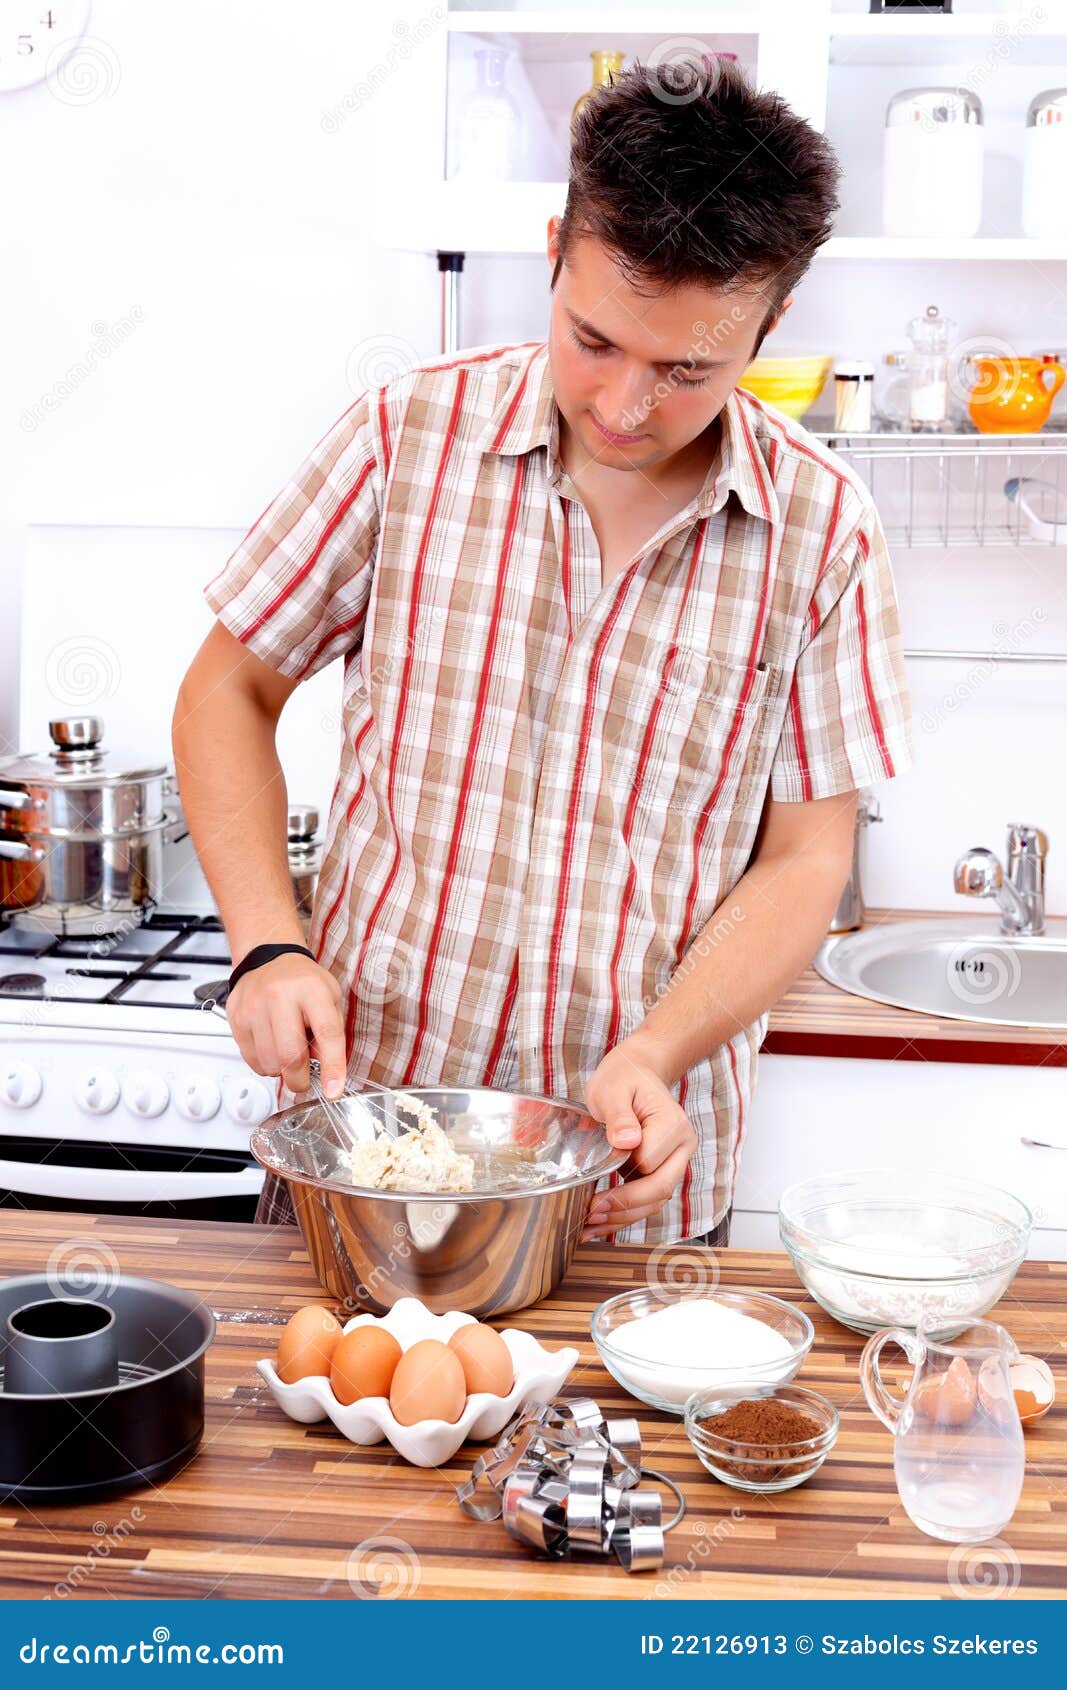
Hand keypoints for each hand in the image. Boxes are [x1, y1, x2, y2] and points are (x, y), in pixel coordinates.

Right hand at [226, 953, 346, 1097]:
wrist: (268, 958)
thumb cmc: (303, 981)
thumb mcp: (330, 998)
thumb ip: (331, 1033)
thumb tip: (326, 1070)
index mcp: (312, 990)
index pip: (327, 1033)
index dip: (332, 1067)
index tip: (334, 1091)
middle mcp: (280, 996)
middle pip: (290, 1056)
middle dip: (300, 1080)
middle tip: (305, 1081)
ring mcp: (254, 1007)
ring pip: (269, 1063)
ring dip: (281, 1070)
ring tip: (286, 1049)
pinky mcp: (237, 1019)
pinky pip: (251, 1060)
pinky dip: (265, 1064)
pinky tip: (271, 1046)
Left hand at [580, 1038, 696, 1240]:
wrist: (636, 1073)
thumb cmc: (624, 1078)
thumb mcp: (613, 1088)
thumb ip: (619, 1114)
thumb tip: (627, 1140)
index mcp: (672, 1124)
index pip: (650, 1161)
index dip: (623, 1177)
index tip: (593, 1190)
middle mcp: (681, 1146)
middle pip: (660, 1188)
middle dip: (625, 1206)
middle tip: (592, 1213)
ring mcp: (674, 1161)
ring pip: (656, 1200)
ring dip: (624, 1217)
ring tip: (590, 1226)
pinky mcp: (661, 1171)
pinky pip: (648, 1199)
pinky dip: (625, 1214)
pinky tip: (600, 1223)